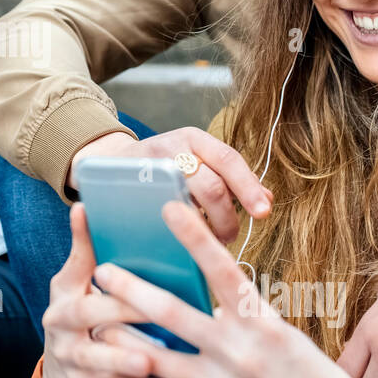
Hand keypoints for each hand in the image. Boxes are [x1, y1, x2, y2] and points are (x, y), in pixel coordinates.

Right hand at [41, 203, 167, 377]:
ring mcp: (68, 355)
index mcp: (64, 290)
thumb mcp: (78, 283)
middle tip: (149, 309)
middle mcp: (59, 322)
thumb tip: (84, 206)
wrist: (64, 368)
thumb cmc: (83, 315)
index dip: (84, 244)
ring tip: (151, 361)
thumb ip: (86, 251)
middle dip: (117, 311)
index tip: (101, 237)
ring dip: (123, 360)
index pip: (75, 267)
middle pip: (84, 313)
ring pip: (94, 358)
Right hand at [68, 127, 271, 242]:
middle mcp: (173, 146)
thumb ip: (231, 179)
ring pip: (187, 201)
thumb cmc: (165, 168)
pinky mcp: (130, 184)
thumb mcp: (198, 163)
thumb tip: (268, 200)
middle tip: (229, 236)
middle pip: (211, 185)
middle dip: (226, 217)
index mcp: (195, 138)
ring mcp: (149, 166)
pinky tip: (183, 234)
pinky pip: (160, 210)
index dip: (248, 187)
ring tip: (209, 238)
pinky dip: (178, 226)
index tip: (264, 212)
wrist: (110, 163)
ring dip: (204, 226)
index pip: (229, 160)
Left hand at [95, 200, 377, 377]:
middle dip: (131, 289)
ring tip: (98, 324)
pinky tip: (124, 372)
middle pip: (173, 312)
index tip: (169, 208)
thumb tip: (206, 296)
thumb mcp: (284, 337)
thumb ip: (244, 317)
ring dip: (123, 339)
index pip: (223, 270)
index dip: (194, 237)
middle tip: (102, 270)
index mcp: (263, 322)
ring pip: (158, 358)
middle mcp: (241, 350)